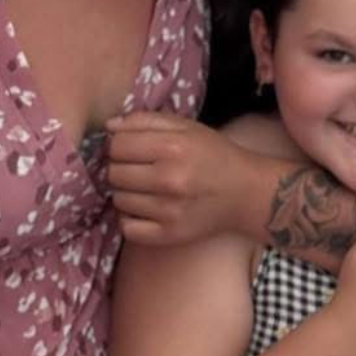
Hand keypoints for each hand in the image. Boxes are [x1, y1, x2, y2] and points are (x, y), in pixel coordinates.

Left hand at [107, 112, 261, 245]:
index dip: (118, 145)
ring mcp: (168, 211)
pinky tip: (144, 209)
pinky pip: (127, 228)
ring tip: (145, 188)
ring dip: (126, 193)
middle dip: (120, 168)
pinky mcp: (169, 235)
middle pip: (113, 173)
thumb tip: (108, 125)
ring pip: (118, 200)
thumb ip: (146, 120)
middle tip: (139, 168)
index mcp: (173, 147)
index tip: (131, 149)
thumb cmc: (214, 155)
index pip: (117, 146)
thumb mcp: (186, 127)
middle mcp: (169, 180)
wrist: (247, 193)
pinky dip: (130, 219)